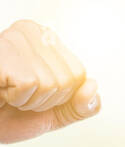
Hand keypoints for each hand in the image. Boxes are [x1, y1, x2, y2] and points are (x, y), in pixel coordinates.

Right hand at [0, 19, 99, 143]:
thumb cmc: (11, 113)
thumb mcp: (56, 113)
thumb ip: (82, 106)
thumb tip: (93, 86)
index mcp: (47, 40)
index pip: (79, 74)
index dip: (60, 96)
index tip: (34, 93)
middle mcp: (31, 32)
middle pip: (67, 79)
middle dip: (44, 100)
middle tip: (18, 94)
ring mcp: (14, 38)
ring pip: (50, 83)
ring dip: (27, 100)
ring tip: (7, 92)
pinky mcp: (2, 51)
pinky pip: (29, 84)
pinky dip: (15, 97)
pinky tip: (1, 89)